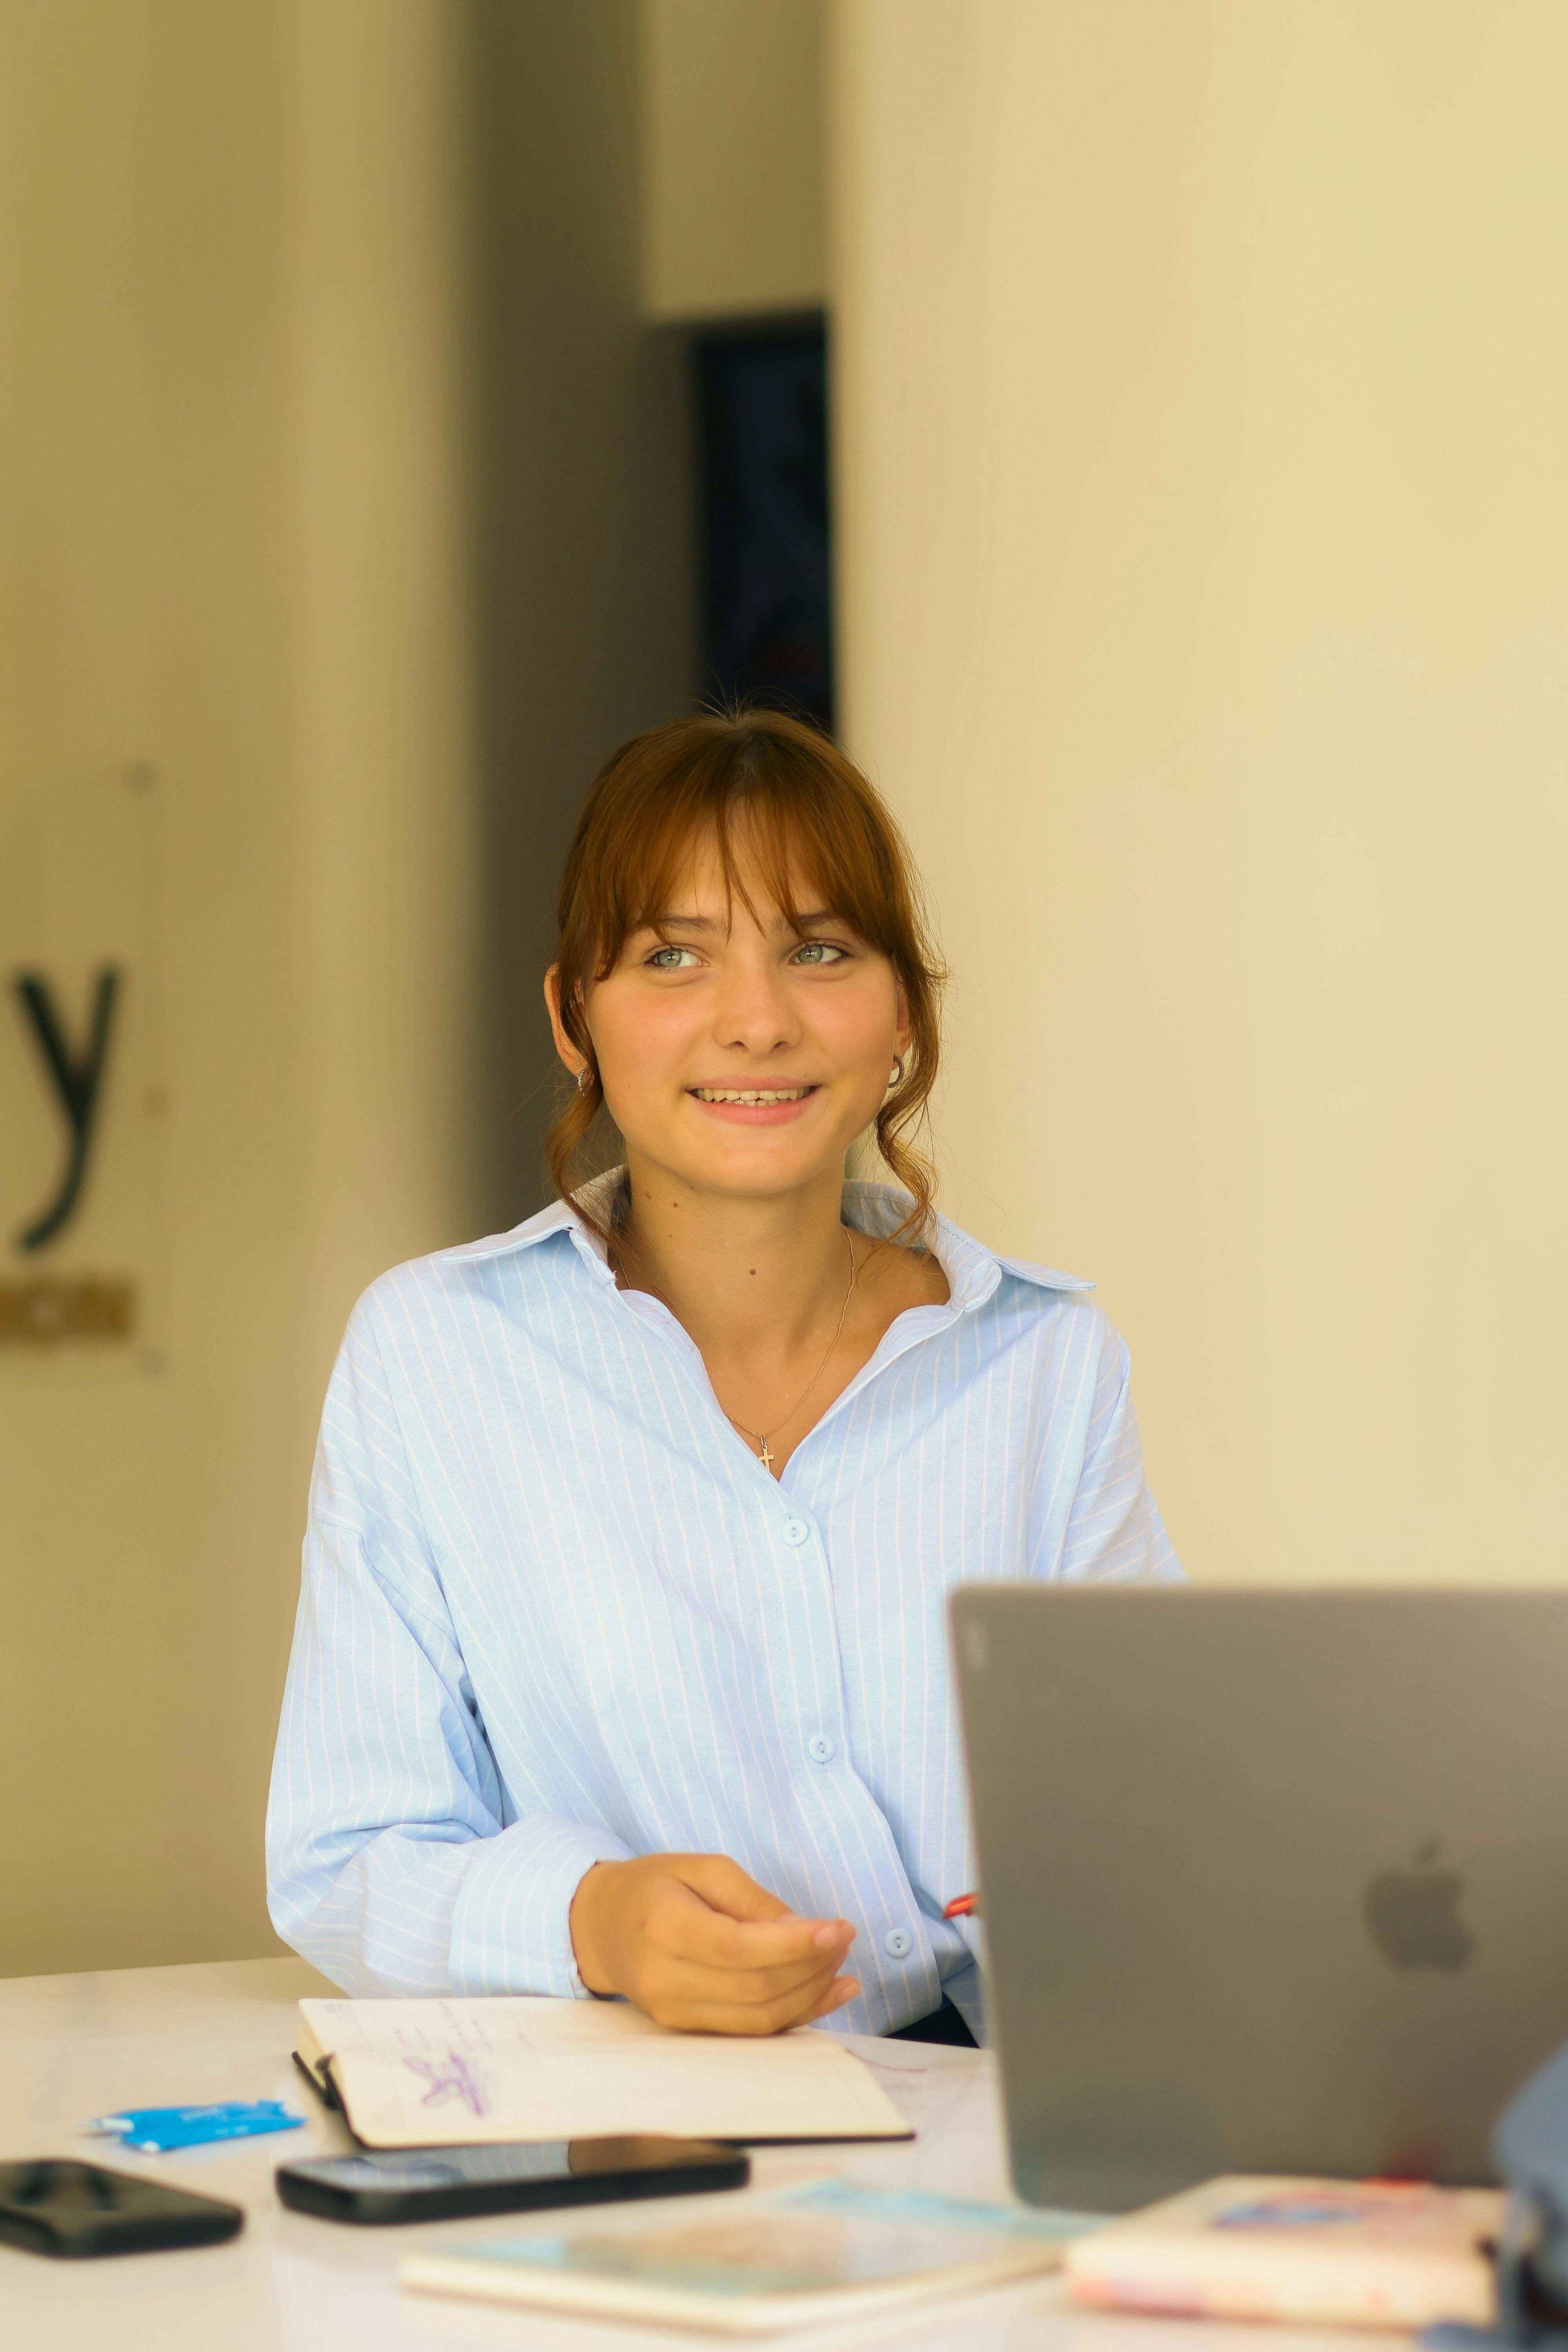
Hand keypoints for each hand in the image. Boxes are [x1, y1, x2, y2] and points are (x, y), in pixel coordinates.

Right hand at [569, 1852, 859, 2034]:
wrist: (600, 1926)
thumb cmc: (655, 1886)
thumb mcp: (704, 1869)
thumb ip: (754, 1901)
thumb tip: (805, 1933)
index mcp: (664, 1927)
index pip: (739, 1950)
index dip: (795, 1946)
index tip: (840, 1928)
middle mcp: (664, 1979)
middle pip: (754, 1990)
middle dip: (811, 1968)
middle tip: (843, 1937)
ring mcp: (672, 2013)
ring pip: (757, 2020)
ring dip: (810, 1995)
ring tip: (841, 1964)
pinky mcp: (685, 2031)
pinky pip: (750, 2032)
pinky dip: (795, 2015)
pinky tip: (828, 1993)